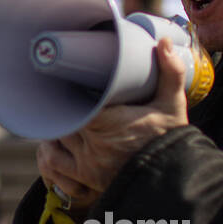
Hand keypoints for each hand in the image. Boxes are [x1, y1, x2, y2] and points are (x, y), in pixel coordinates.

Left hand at [38, 39, 188, 202]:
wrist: (173, 181)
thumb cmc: (170, 142)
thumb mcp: (172, 105)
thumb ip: (170, 73)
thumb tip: (163, 43)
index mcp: (106, 122)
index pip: (73, 100)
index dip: (70, 89)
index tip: (72, 77)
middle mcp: (91, 143)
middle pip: (64, 116)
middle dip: (66, 105)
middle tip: (68, 93)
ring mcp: (86, 162)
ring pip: (57, 136)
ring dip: (59, 125)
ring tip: (65, 114)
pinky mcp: (84, 178)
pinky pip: (53, 164)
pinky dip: (50, 151)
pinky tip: (55, 140)